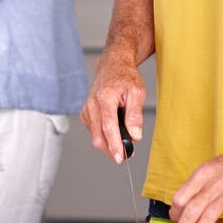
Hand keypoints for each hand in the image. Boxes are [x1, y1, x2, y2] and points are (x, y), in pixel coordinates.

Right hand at [80, 49, 145, 163]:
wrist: (112, 65)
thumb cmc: (125, 76)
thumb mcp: (137, 92)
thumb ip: (135, 115)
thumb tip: (135, 135)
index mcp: (105, 98)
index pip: (108, 127)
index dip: (114, 145)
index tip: (120, 157)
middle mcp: (92, 104)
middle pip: (98, 136)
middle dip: (111, 149)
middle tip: (127, 154)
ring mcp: (87, 109)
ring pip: (95, 136)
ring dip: (108, 143)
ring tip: (124, 141)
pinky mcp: (85, 113)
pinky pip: (93, 131)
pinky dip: (104, 136)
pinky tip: (114, 131)